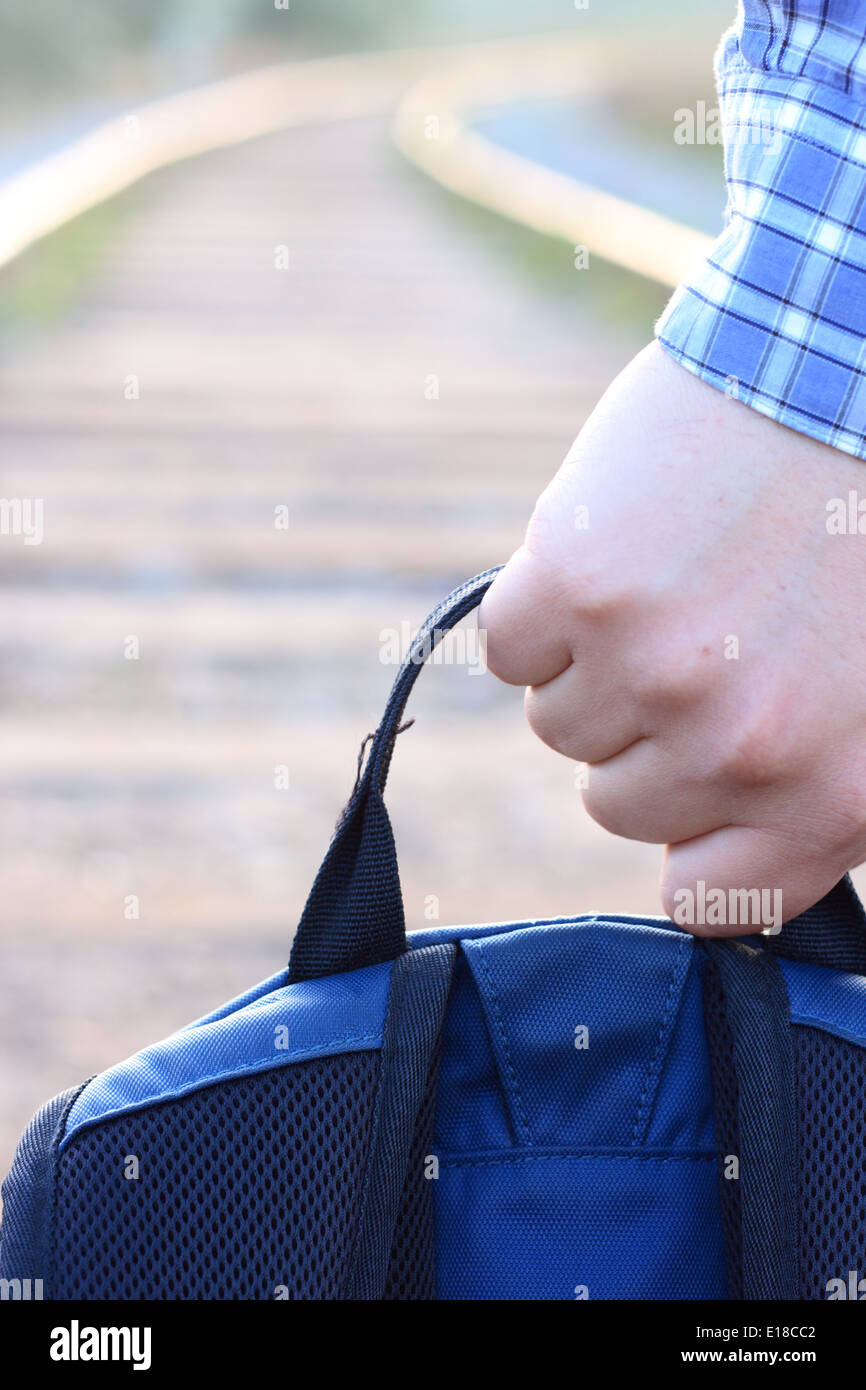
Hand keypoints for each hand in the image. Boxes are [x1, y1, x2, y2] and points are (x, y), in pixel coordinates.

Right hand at [480, 341, 865, 934]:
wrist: (845, 361)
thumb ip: (809, 791)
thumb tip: (698, 857)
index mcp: (833, 790)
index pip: (711, 902)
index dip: (688, 851)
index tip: (688, 810)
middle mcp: (738, 749)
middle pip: (616, 804)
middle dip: (645, 731)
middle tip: (700, 636)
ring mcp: (650, 669)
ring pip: (558, 726)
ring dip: (597, 662)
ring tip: (670, 578)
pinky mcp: (574, 588)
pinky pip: (509, 651)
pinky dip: (542, 610)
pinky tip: (610, 552)